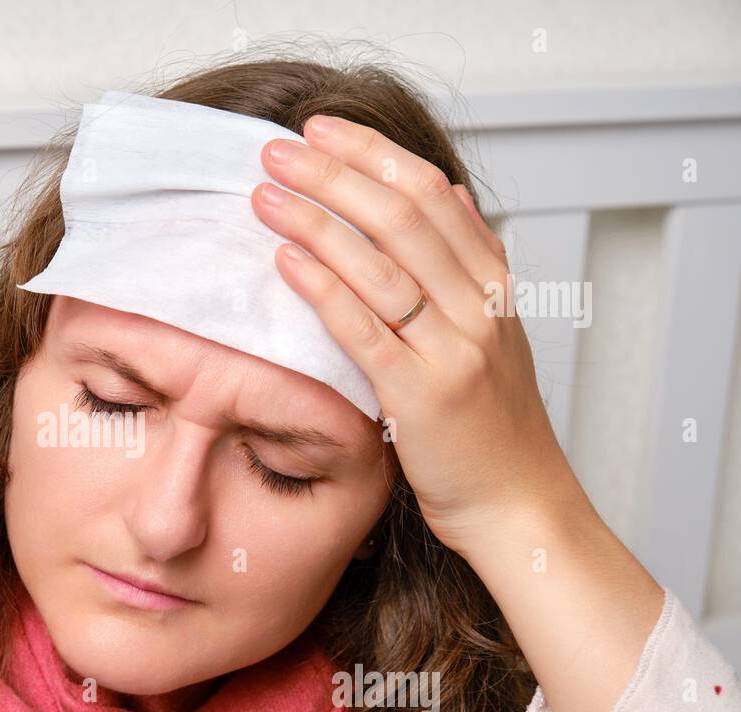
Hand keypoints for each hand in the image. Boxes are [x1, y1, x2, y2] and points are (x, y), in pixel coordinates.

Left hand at [250, 114, 580, 557]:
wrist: (519, 505)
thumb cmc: (494, 427)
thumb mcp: (495, 332)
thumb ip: (471, 264)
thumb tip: (449, 192)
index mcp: (494, 286)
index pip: (432, 193)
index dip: (374, 153)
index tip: (322, 131)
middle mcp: (478, 308)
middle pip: (401, 216)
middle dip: (335, 174)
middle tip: (277, 149)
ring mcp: (454, 350)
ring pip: (381, 264)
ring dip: (316, 221)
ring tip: (265, 194)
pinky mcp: (421, 395)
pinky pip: (366, 329)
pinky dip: (324, 288)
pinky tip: (286, 259)